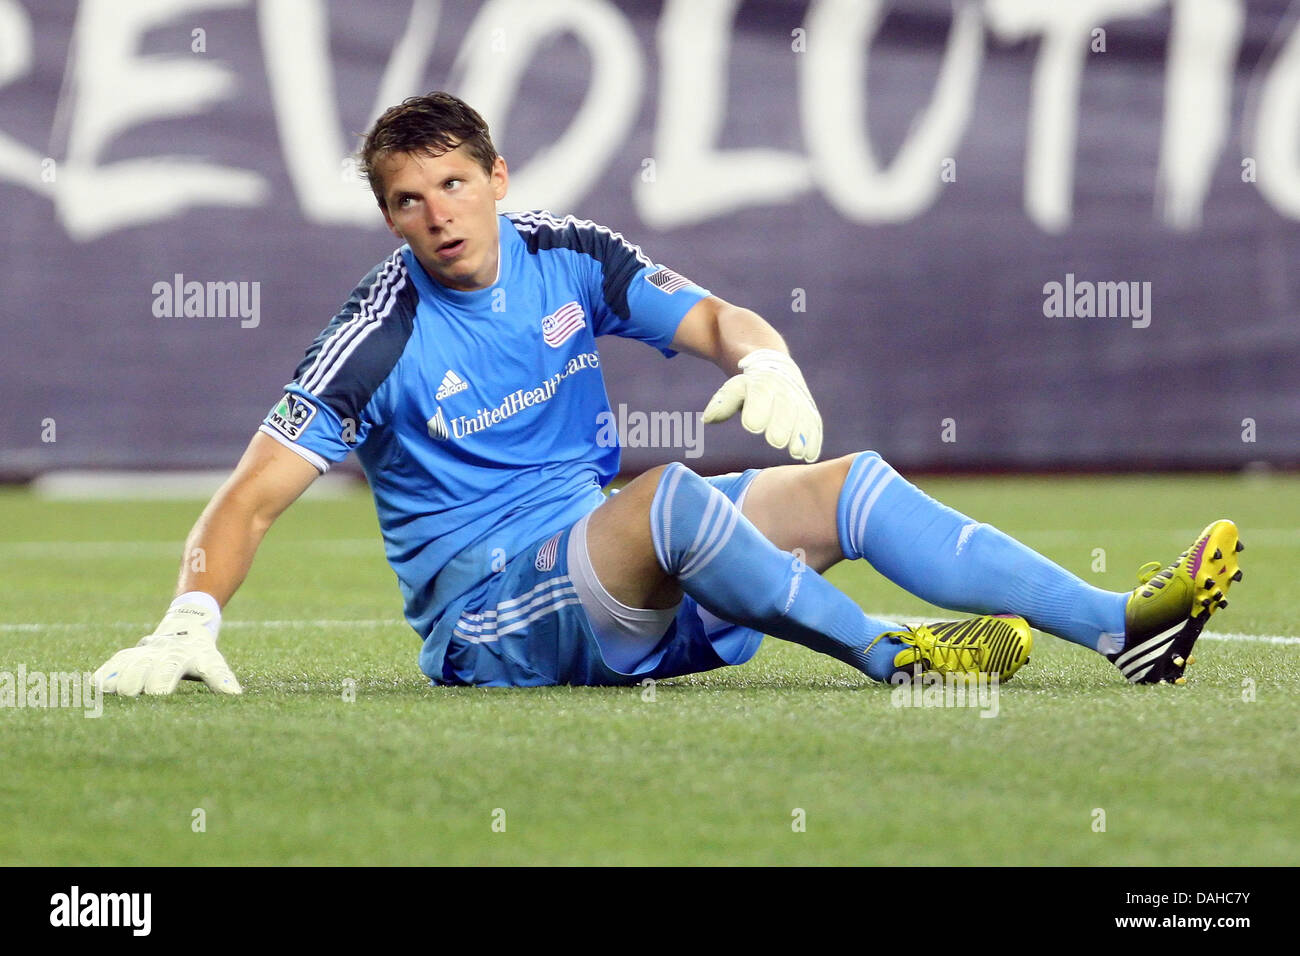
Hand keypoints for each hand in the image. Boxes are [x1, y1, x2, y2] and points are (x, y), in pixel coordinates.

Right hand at [93, 599, 241, 696]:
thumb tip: (236, 694)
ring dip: (125, 678)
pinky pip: (116, 663)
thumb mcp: (212, 662)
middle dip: (149, 680)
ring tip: (115, 691)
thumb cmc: (200, 654)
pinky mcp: (129, 655)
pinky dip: (107, 673)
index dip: (177, 680)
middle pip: (159, 667)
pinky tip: (97, 685)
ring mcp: (147, 652)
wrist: (183, 625)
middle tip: (138, 692)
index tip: (164, 693)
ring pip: (135, 663)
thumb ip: (221, 678)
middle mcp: (168, 653)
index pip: (192, 668)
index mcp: (194, 656)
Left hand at [702, 349, 822, 462]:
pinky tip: (809, 455)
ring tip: (796, 452)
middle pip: (784, 407)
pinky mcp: (810, 411)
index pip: (760, 394)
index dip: (757, 410)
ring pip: (802, 417)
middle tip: (776, 442)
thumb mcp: (734, 389)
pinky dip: (813, 440)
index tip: (752, 426)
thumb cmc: (749, 387)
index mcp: (763, 383)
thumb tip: (707, 419)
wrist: (776, 369)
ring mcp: (800, 400)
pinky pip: (814, 425)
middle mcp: (785, 390)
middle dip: (780, 425)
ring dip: (800, 436)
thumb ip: (723, 403)